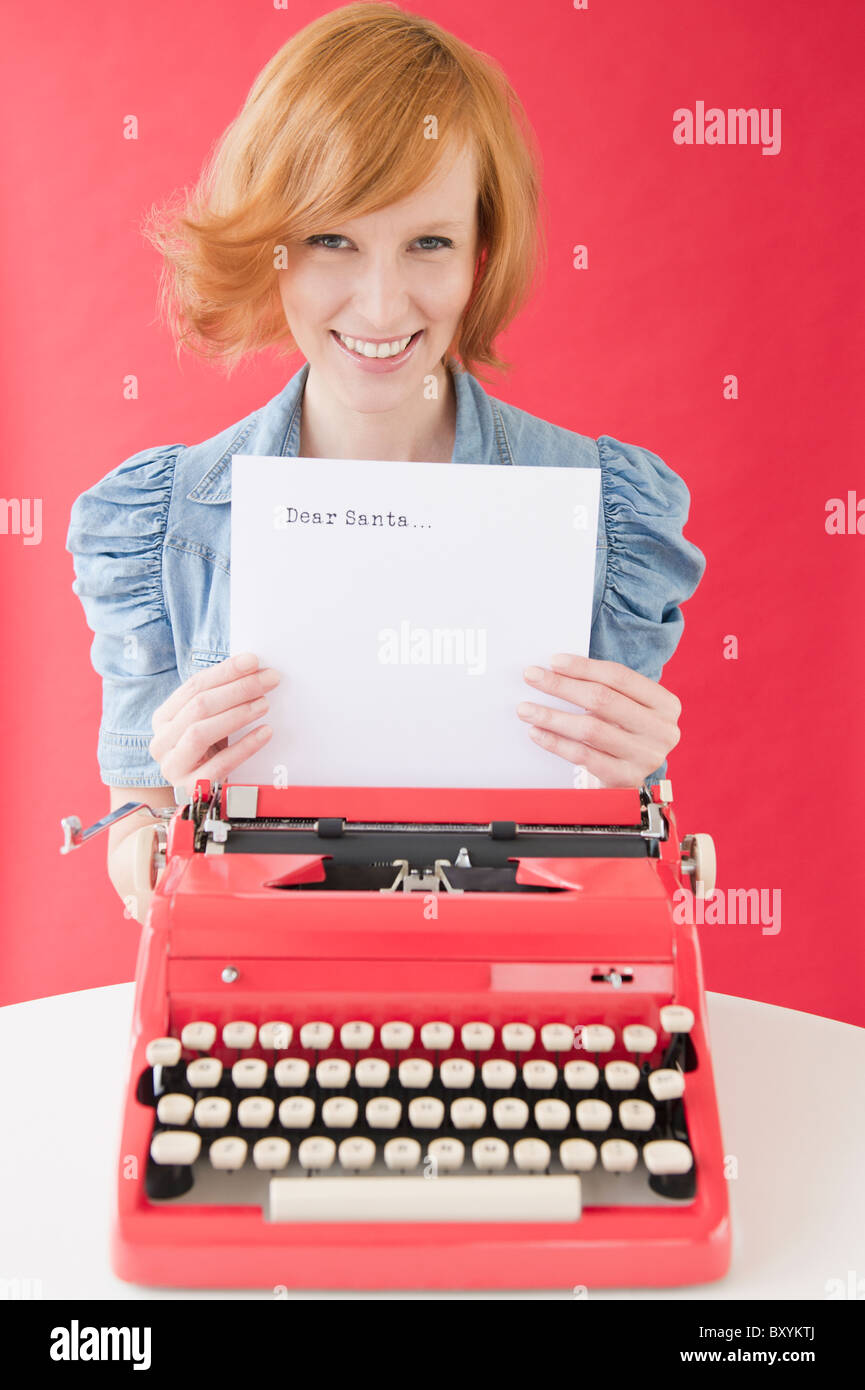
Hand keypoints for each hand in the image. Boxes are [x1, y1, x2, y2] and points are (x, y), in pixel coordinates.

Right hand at [149, 651, 279, 794]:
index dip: (225, 671)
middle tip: (269, 679)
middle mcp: (161, 741)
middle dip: (238, 689)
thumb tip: (252, 669)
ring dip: (237, 714)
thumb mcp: (208, 723)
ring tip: (264, 704)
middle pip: (199, 706)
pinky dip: (244, 747)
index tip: (253, 661)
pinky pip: (219, 764)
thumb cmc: (209, 752)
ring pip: (201, 732)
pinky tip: (264, 733)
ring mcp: (173, 766)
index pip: (194, 686)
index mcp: (163, 718)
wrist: (202, 794)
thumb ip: (220, 698)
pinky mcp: (191, 788)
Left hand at [516, 652, 681, 786]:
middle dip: (562, 686)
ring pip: (590, 729)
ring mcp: (646, 756)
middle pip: (604, 700)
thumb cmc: (624, 734)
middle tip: (532, 677)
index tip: (554, 661)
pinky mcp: (625, 779)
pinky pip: (583, 756)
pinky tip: (537, 733)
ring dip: (552, 716)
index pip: (620, 677)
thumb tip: (556, 669)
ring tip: (526, 709)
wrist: (632, 779)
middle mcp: (662, 730)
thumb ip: (605, 689)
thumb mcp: (626, 709)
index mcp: (666, 704)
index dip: (584, 667)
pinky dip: (556, 743)